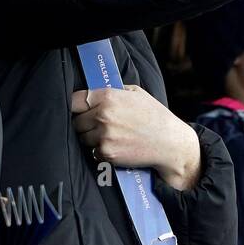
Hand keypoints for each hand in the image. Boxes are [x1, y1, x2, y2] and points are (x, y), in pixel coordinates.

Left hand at [71, 86, 201, 190]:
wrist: (169, 142)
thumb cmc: (154, 116)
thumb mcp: (136, 93)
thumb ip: (114, 91)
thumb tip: (95, 94)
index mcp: (108, 96)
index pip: (75, 100)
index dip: (76, 106)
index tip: (79, 110)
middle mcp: (103, 115)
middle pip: (76, 121)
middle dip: (84, 124)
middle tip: (97, 125)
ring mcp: (103, 135)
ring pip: (83, 138)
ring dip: (91, 138)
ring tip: (109, 136)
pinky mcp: (106, 153)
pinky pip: (93, 151)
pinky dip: (100, 151)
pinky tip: (115, 146)